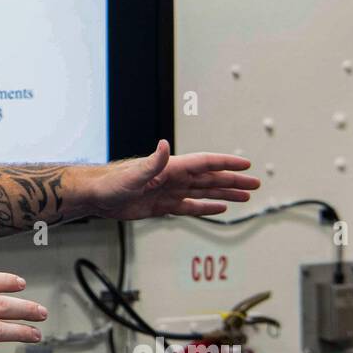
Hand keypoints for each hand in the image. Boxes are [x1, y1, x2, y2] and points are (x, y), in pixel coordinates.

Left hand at [95, 139, 259, 219]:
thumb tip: (165, 144)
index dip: (226, 163)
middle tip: (256, 183)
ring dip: (225, 193)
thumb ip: (153, 162)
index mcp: (171, 167)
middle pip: (210, 178)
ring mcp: (169, 191)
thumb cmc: (111, 183)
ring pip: (204, 192)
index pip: (205, 163)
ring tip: (246, 196)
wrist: (96, 197)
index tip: (247, 164)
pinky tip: (220, 208)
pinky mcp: (162, 206)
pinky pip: (190, 206)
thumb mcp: (134, 174)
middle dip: (233, 180)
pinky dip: (206, 207)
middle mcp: (173, 178)